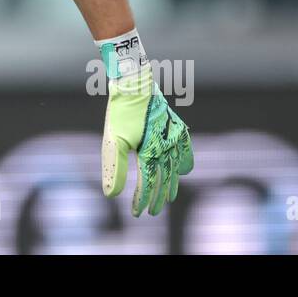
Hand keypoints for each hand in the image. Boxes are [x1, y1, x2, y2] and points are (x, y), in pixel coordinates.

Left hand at [101, 62, 193, 216]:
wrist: (134, 82)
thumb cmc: (121, 111)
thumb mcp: (113, 140)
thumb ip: (114, 167)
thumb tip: (111, 195)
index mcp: (150, 151)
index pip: (148, 183)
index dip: (142, 200)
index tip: (137, 214)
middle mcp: (166, 146)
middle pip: (163, 179)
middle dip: (157, 197)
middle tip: (152, 212)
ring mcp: (174, 136)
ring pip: (176, 167)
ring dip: (172, 183)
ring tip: (169, 197)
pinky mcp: (176, 126)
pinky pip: (186, 149)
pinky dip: (187, 161)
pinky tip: (185, 169)